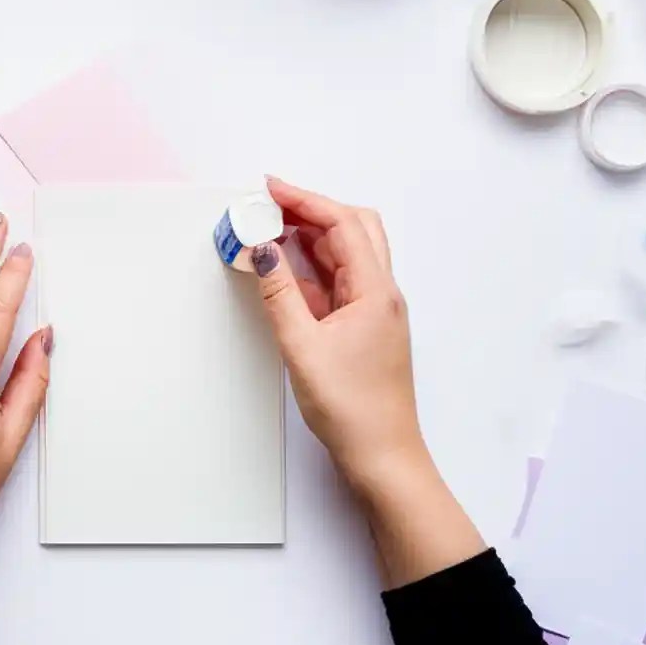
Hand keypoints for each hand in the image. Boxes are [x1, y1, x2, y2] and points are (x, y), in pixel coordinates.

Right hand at [253, 180, 484, 586]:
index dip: (305, 200)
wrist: (383, 456)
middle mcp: (381, 293)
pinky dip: (311, 268)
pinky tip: (284, 271)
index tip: (269, 189)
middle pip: (352, 229)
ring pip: (346, 254)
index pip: (342, 225)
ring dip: (310, 237)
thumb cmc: (352, 409)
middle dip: (310, 210)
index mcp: (375, 291)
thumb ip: (279, 293)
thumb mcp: (302, 348)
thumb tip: (262, 250)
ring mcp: (374, 310)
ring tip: (269, 232)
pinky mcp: (364, 327)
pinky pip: (338, 282)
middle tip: (269, 205)